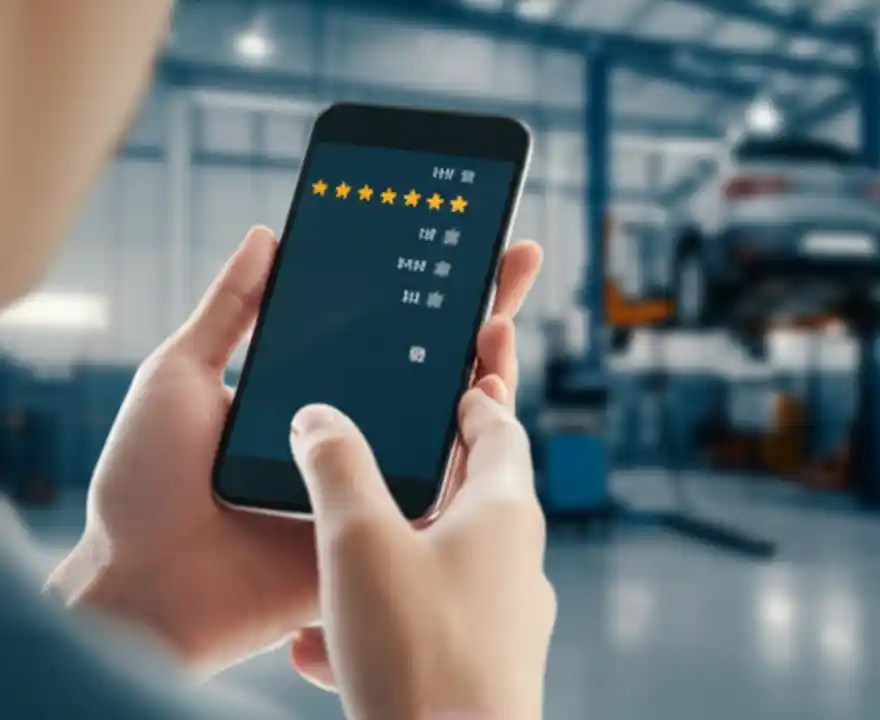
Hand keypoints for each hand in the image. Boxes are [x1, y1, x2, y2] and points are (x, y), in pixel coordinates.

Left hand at [45, 226, 541, 675]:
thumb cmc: (145, 487)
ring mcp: (375, 481)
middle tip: (514, 260)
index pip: (382, 333)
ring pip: (455, 422)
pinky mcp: (387, 527)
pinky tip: (490, 389)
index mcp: (310, 397)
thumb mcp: (180, 376)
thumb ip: (229, 310)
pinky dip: (478, 440)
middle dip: (482, 311)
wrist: (144, 585)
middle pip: (435, 368)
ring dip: (490, 366)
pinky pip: (447, 486)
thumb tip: (267, 236)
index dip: (423, 290)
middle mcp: (353, 435)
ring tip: (502, 317)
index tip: (456, 241)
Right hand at [287, 380, 554, 719]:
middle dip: (417, 471)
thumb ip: (337, 469)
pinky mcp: (477, 668)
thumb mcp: (361, 543)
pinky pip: (419, 626)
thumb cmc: (418, 652)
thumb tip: (319, 417)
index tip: (462, 372)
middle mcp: (514, 561)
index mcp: (506, 512)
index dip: (477, 393)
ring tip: (321, 557)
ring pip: (432, 564)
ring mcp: (501, 618)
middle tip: (381, 446)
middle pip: (469, 491)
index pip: (501, 429)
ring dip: (377, 556)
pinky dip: (371, 621)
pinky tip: (312, 647)